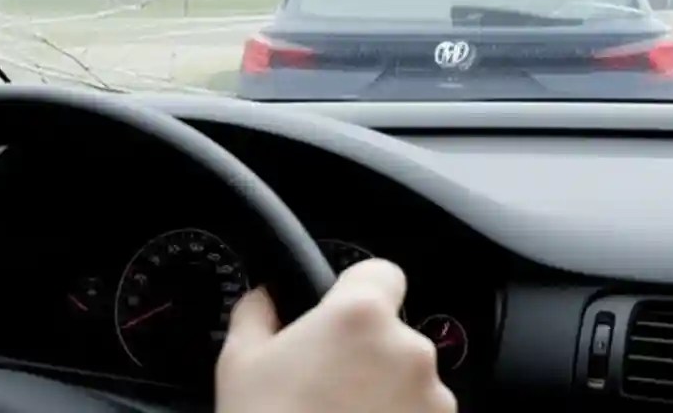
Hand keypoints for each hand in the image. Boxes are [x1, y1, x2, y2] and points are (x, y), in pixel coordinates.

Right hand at [217, 259, 455, 412]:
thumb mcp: (240, 361)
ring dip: (384, 392)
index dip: (358, 289)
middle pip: (393, 332)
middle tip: (325, 383)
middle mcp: (408, 350)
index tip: (339, 313)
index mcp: (360, 316)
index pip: (382, 272)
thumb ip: (258, 311)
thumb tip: (265, 297)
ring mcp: (433, 399)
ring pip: (409, 379)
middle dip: (365, 353)